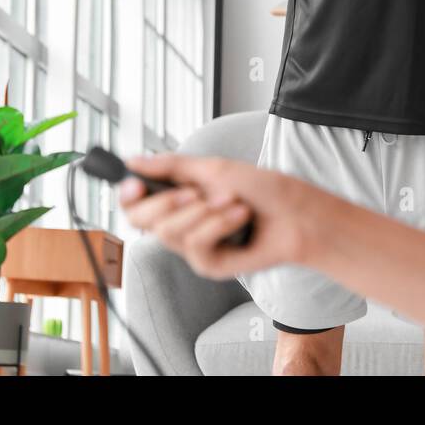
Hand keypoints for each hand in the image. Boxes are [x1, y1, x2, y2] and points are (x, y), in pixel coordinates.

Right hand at [118, 154, 315, 279]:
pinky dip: (219, 226)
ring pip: (168, 232)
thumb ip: (171, 167)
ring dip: (204, 212)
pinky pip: (195, 246)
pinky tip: (240, 218)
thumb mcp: (215, 169)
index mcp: (180, 197)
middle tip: (193, 193)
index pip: (136, 201)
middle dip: (164, 203)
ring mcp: (195, 245)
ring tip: (233, 202)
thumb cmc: (263, 189)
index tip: (133, 183)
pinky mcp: (210, 264)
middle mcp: (182, 222)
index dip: (128, 193)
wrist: (297, 213)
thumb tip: (133, 160)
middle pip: (141, 220)